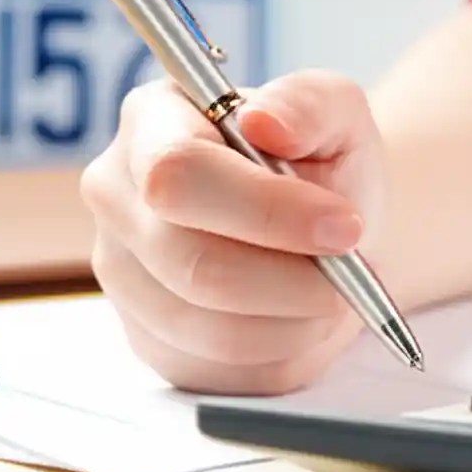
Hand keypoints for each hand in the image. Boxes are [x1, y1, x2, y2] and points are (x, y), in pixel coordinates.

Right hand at [81, 70, 386, 394]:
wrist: (329, 230)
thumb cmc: (324, 165)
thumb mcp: (337, 115)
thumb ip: (309, 104)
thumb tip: (265, 121)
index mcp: (153, 123)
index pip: (180, 176)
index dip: (268, 211)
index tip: (344, 227)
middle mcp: (118, 198)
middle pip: (195, 265)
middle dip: (296, 279)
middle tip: (354, 271)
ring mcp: (123, 275)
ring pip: (212, 328)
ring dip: (298, 318)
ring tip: (336, 290)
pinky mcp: (148, 339)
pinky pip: (221, 368)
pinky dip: (285, 349)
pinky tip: (304, 315)